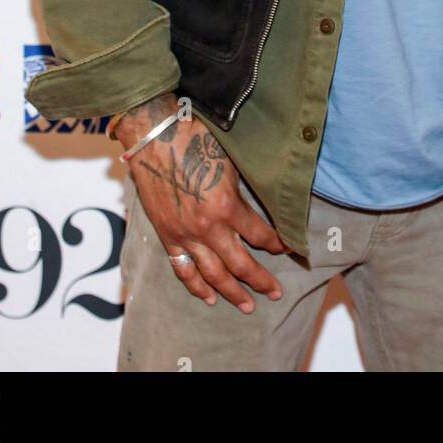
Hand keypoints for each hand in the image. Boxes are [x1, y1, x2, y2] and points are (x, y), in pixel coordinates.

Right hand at [115, 93, 288, 312]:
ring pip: (213, 275)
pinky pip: (183, 269)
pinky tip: (207, 297)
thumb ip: (245, 184)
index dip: (278, 243)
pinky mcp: (167, 236)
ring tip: (247, 305)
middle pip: (241, 264)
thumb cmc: (194, 138)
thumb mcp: (230, 159)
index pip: (261, 235)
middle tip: (276, 292)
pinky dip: (195, 286)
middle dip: (261, 280)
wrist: (153, 137)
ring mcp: (186, 236)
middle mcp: (208, 228)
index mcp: (227, 206)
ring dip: (231, 292)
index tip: (289, 248)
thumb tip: (266, 192)